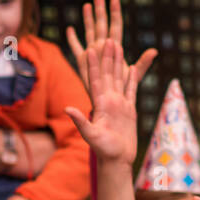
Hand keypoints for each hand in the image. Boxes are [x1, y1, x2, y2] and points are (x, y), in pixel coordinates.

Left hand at [64, 40, 153, 164]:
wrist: (117, 161)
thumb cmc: (104, 151)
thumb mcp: (90, 135)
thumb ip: (80, 121)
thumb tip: (67, 109)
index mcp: (100, 104)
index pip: (96, 80)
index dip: (94, 64)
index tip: (92, 49)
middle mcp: (109, 102)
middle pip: (108, 74)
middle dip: (107, 57)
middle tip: (107, 39)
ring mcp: (119, 105)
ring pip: (119, 79)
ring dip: (119, 63)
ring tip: (118, 46)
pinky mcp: (129, 111)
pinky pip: (131, 91)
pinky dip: (132, 79)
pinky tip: (133, 67)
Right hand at [65, 0, 156, 96]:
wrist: (110, 102)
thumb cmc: (123, 89)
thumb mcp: (134, 76)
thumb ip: (143, 63)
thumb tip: (155, 51)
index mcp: (115, 49)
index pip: (115, 27)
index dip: (115, 13)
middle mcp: (103, 48)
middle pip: (101, 25)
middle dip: (100, 11)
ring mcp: (92, 53)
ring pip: (89, 32)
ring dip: (87, 19)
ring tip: (87, 5)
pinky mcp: (82, 61)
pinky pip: (76, 48)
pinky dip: (73, 39)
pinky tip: (70, 29)